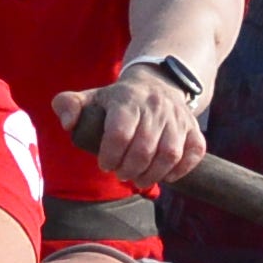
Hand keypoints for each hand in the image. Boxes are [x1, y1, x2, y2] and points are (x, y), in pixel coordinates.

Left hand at [53, 70, 207, 192]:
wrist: (156, 83)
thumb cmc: (117, 99)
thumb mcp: (90, 97)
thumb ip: (68, 106)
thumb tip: (68, 124)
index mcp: (127, 99)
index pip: (119, 133)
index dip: (110, 156)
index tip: (105, 164)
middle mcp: (156, 107)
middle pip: (144, 148)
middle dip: (128, 170)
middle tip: (121, 174)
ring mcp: (178, 118)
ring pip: (170, 154)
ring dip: (152, 175)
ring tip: (139, 179)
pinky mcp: (194, 128)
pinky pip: (194, 152)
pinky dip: (181, 170)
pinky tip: (165, 175)